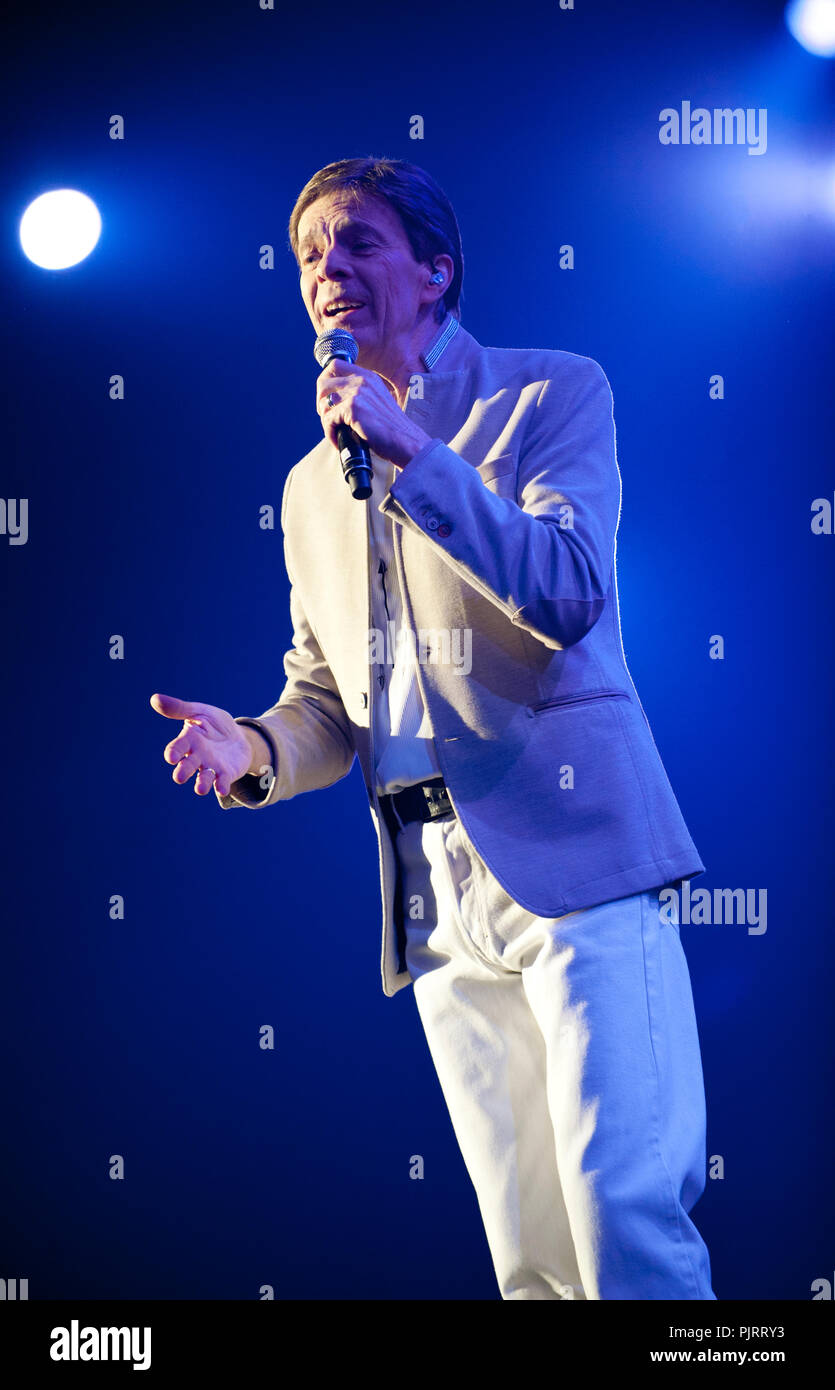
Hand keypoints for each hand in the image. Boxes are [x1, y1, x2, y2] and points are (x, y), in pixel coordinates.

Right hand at [150, 692, 254, 797]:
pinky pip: (221, 782)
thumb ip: (180, 708)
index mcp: (188, 741)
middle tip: (179, 777)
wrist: (238, 736)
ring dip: (201, 783)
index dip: (173, 752)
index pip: (176, 748)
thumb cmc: (214, 724)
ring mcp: (210, 767)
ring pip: (203, 778)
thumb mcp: (199, 712)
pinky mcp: (225, 774)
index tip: (171, 757)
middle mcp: (196, 757)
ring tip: (200, 789)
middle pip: (186, 766)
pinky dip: (221, 786)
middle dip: (183, 771)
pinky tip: (222, 789)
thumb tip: (154, 699)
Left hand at [316, 359, 431, 468]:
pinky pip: (328, 420)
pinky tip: (339, 441)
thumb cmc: (393, 429)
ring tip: (336, 432)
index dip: (325, 381)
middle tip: (329, 418)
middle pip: (323, 382)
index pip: (335, 365)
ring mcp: (357, 393)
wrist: (407, 443)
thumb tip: (335, 402)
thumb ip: (360, 395)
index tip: (327, 400)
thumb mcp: (377, 402)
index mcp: (368, 376)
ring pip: (323, 403)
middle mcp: (362, 380)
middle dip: (321, 402)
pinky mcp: (353, 408)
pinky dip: (330, 433)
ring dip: (326, 421)